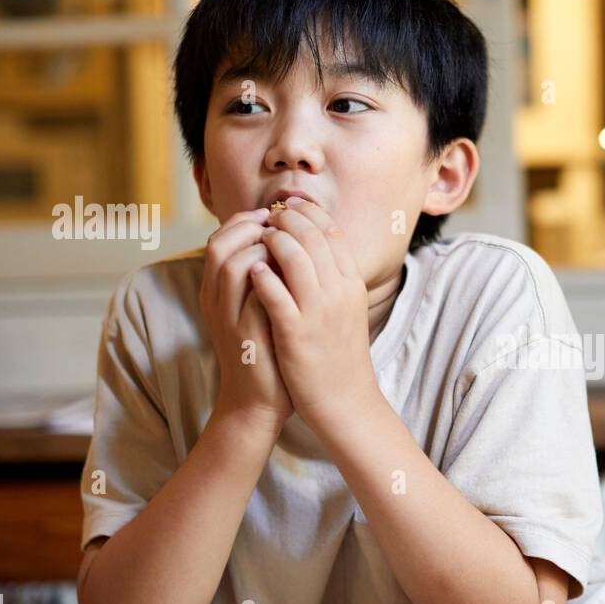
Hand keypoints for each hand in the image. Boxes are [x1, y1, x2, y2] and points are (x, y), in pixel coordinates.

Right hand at [200, 208, 292, 431]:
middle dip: (250, 226)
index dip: (246, 221)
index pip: (220, 239)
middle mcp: (215, 302)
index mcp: (216, 293)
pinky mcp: (245, 334)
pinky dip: (270, 274)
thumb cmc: (267, 352)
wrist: (260, 402)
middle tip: (279, 221)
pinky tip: (292, 270)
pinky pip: (252, 294)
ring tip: (285, 241)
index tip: (274, 215)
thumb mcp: (260, 310)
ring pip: (231, 263)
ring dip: (259, 245)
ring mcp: (227, 317)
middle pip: (219, 244)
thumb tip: (283, 244)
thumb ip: (264, 280)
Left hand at [247, 198, 380, 426]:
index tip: (289, 205)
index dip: (309, 212)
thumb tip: (315, 244)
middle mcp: (339, 292)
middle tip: (269, 217)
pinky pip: (275, 293)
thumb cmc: (340, 353)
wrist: (344, 399)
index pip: (332, 232)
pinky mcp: (297, 332)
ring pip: (294, 256)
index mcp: (352, 284)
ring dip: (272, 240)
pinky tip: (252, 270)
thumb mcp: (347, 308)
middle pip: (312, 236)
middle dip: (286, 219)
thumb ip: (334, 277)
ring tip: (259, 239)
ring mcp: (319, 311)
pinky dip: (262, 276)